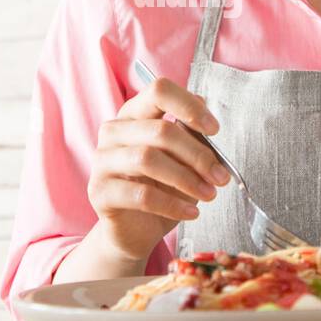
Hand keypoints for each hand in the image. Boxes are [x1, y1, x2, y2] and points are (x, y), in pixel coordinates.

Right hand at [87, 76, 230, 264]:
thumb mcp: (182, 159)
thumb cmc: (161, 188)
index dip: (189, 106)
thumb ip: (191, 136)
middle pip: (160, 130)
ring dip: (187, 179)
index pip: (159, 91)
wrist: (136, 230)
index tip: (214, 130)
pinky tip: (190, 212)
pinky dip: (172, 204)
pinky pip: (140, 195)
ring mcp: (102, 161)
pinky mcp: (99, 191)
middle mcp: (113, 131)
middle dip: (198, 155)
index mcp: (134, 114)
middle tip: (220, 176)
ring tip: (208, 195)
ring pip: (148, 159)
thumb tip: (207, 120)